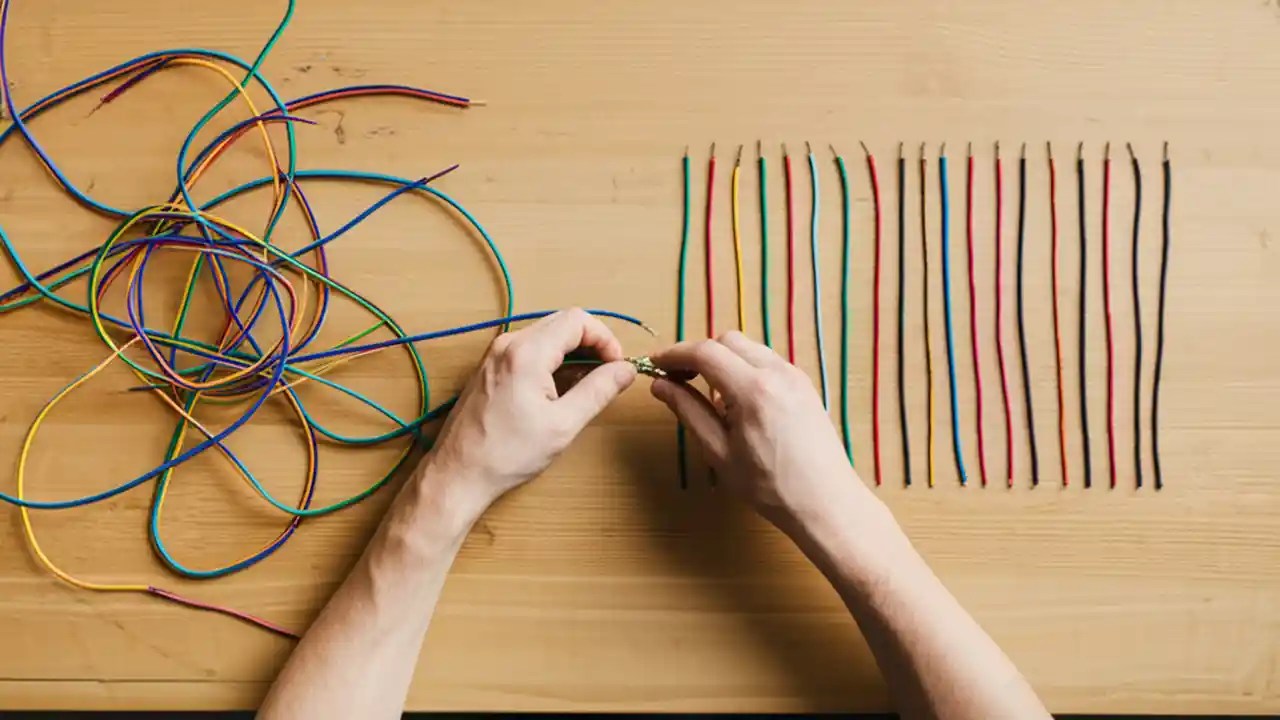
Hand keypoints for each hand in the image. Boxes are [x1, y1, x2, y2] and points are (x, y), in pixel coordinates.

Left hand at [424, 308, 636, 517]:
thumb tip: (625, 370)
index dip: (606, 339)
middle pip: (562, 322)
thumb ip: (598, 390)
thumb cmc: (507, 453)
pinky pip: (529, 349)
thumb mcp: (563, 424)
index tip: (617, 366)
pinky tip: (559, 390)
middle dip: (591, 344)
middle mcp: (508, 344)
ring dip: (572, 352)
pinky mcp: (490, 367)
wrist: (459, 472)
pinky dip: (551, 360)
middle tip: (607, 374)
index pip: (578, 320)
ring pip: (546, 335)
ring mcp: (495, 354)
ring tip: (585, 386)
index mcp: (527, 353)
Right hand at [649, 331, 867, 532]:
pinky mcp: (804, 385)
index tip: (655, 364)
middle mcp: (777, 372)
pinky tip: (737, 400)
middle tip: (678, 378)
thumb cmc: (770, 486)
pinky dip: (744, 368)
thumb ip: (688, 411)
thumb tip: (660, 385)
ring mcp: (795, 376)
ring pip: (749, 348)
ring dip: (722, 359)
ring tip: (707, 393)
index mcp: (753, 390)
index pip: (705, 352)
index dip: (675, 354)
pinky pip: (767, 362)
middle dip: (698, 353)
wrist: (825, 501)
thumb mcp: (719, 452)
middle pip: (727, 341)